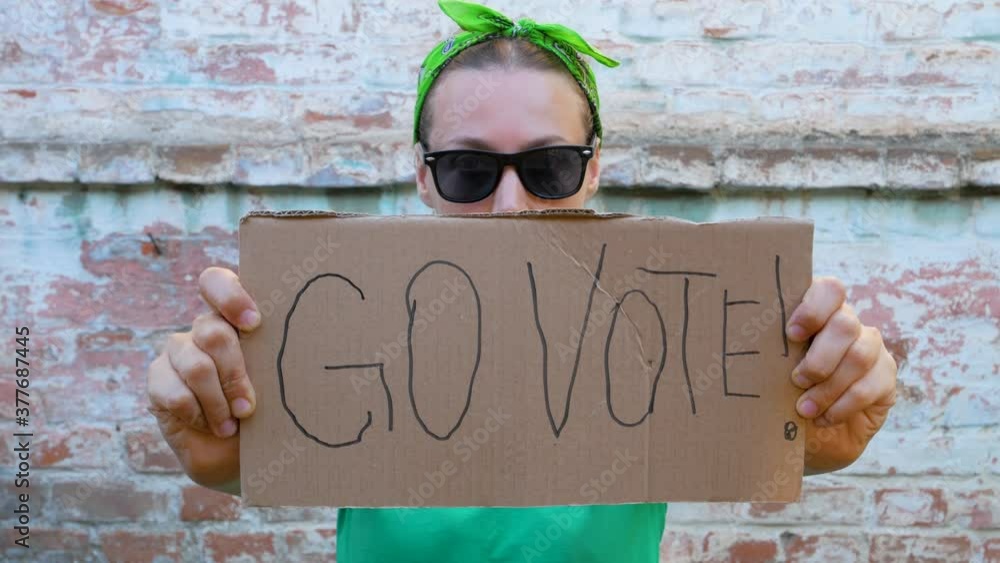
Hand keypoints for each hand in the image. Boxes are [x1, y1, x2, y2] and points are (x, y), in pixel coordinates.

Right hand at [146, 267, 260, 491]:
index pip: (217, 282)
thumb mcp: (279, 382)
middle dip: (235, 374)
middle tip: (249, 407)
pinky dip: (198, 415)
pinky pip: (173, 392)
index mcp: (236, 318)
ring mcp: (178, 352)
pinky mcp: (158, 380)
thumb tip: (299, 347)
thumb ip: (278, 359)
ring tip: (233, 424)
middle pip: (213, 333)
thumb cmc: (269, 412)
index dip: (231, 296)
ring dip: (218, 403)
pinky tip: (211, 426)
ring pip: (196, 366)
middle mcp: (204, 329)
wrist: (239, 455)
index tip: (255, 324)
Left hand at [786, 277, 897, 474]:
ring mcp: (871, 348)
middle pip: (845, 324)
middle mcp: (848, 324)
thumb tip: (748, 344)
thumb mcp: (770, 371)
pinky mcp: (886, 377)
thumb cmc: (781, 394)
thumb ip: (770, 351)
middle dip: (819, 358)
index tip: (791, 334)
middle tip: (796, 381)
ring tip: (804, 408)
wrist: (807, 435)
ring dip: (828, 387)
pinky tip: (824, 418)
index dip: (813, 308)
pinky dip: (843, 406)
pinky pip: (871, 386)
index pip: (829, 290)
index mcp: (817, 312)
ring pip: (859, 356)